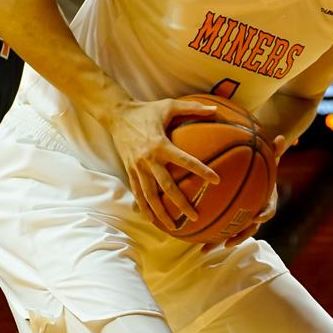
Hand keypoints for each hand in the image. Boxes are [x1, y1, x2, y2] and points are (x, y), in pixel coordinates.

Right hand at [101, 98, 221, 227]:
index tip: (216, 180)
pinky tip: (152, 219)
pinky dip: (145, 207)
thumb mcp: (169, 105)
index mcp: (161, 144)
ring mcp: (137, 167)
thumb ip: (193, 107)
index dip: (201, 170)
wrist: (116, 115)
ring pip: (150, 195)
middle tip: (195, 216)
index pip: (185, 161)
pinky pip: (138, 193)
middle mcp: (149, 159)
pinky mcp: (129, 170)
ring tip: (174, 227)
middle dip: (181, 203)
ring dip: (161, 212)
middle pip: (167, 187)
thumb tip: (215, 108)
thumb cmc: (146, 109)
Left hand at [205, 135, 291, 250]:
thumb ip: (275, 151)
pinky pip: (221, 229)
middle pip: (249, 230)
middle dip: (238, 237)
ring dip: (219, 243)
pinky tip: (193, 240)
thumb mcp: (270, 158)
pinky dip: (209, 236)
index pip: (269, 210)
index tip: (258, 217)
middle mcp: (255, 214)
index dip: (264, 215)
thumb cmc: (264, 166)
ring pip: (233, 234)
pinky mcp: (233, 220)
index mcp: (267, 201)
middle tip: (228, 242)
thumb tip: (280, 137)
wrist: (260, 176)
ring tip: (204, 250)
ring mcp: (244, 219)